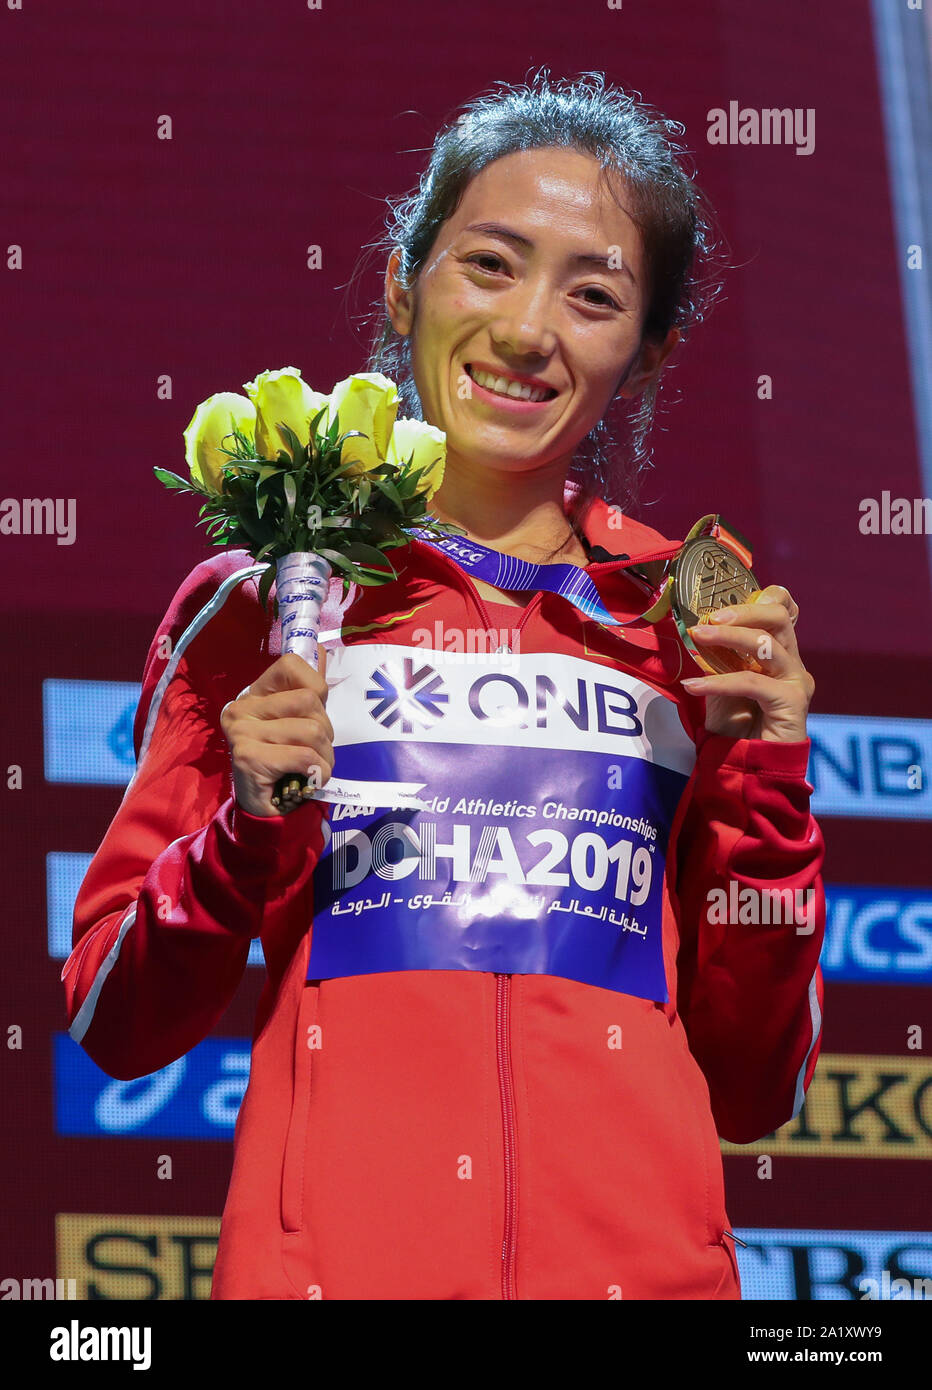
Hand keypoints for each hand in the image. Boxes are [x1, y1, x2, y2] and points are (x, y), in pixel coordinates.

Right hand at [220, 650, 333, 816]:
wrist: (264, 812)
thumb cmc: (284, 763)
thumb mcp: (295, 722)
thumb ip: (306, 689)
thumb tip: (320, 650)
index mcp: (253, 694)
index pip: (291, 665)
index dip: (316, 688)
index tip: (314, 714)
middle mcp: (241, 708)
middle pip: (309, 702)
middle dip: (326, 731)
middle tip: (316, 751)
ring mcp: (241, 732)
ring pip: (312, 730)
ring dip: (325, 756)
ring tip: (313, 767)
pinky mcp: (248, 757)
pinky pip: (304, 756)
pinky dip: (318, 771)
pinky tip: (309, 779)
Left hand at [680, 585, 814, 741]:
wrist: (749, 768)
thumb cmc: (736, 725)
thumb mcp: (721, 682)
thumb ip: (719, 656)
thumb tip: (696, 627)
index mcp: (779, 652)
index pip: (783, 608)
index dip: (760, 596)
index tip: (721, 601)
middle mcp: (792, 662)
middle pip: (778, 616)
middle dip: (741, 610)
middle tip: (708, 619)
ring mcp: (796, 681)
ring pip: (766, 643)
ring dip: (727, 638)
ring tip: (696, 638)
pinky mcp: (793, 702)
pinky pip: (752, 682)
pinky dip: (719, 682)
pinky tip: (695, 686)